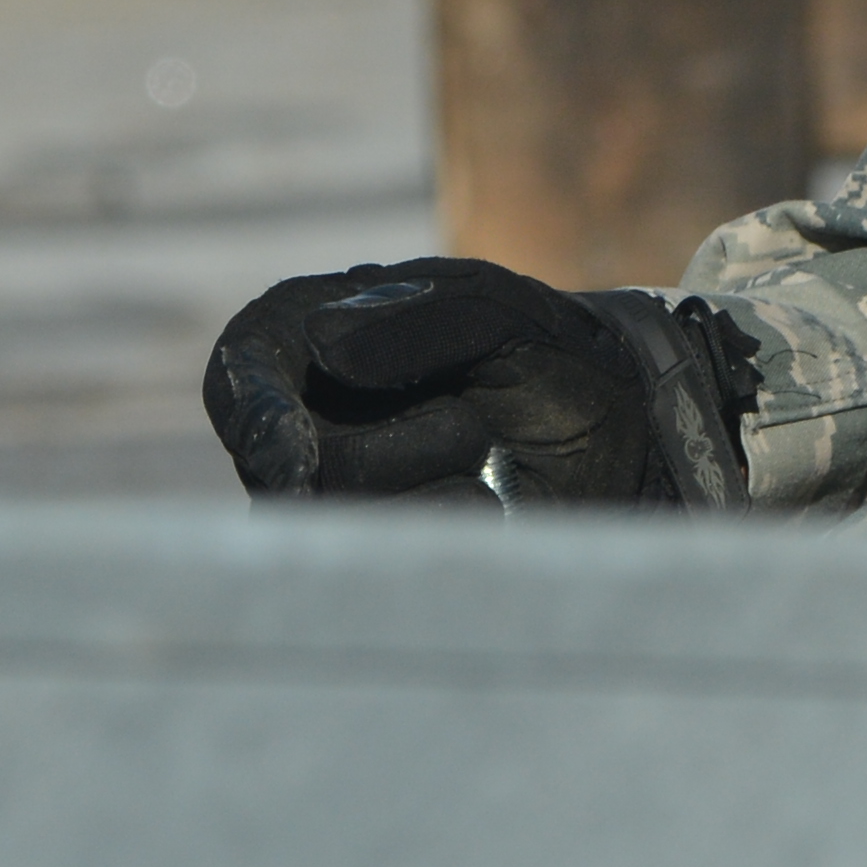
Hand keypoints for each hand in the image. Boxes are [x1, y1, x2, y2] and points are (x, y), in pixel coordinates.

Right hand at [202, 258, 751, 507]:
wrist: (626, 435)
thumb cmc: (547, 355)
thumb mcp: (496, 314)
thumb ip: (415, 321)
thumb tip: (325, 352)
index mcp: (313, 334)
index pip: (240, 374)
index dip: (253, 414)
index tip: (289, 456)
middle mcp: (310, 418)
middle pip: (295, 460)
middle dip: (399, 439)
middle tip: (474, 415)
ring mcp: (343, 494)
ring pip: (346, 511)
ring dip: (437, 475)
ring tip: (488, 448)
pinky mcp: (385, 551)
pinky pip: (398, 552)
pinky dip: (459, 520)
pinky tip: (493, 499)